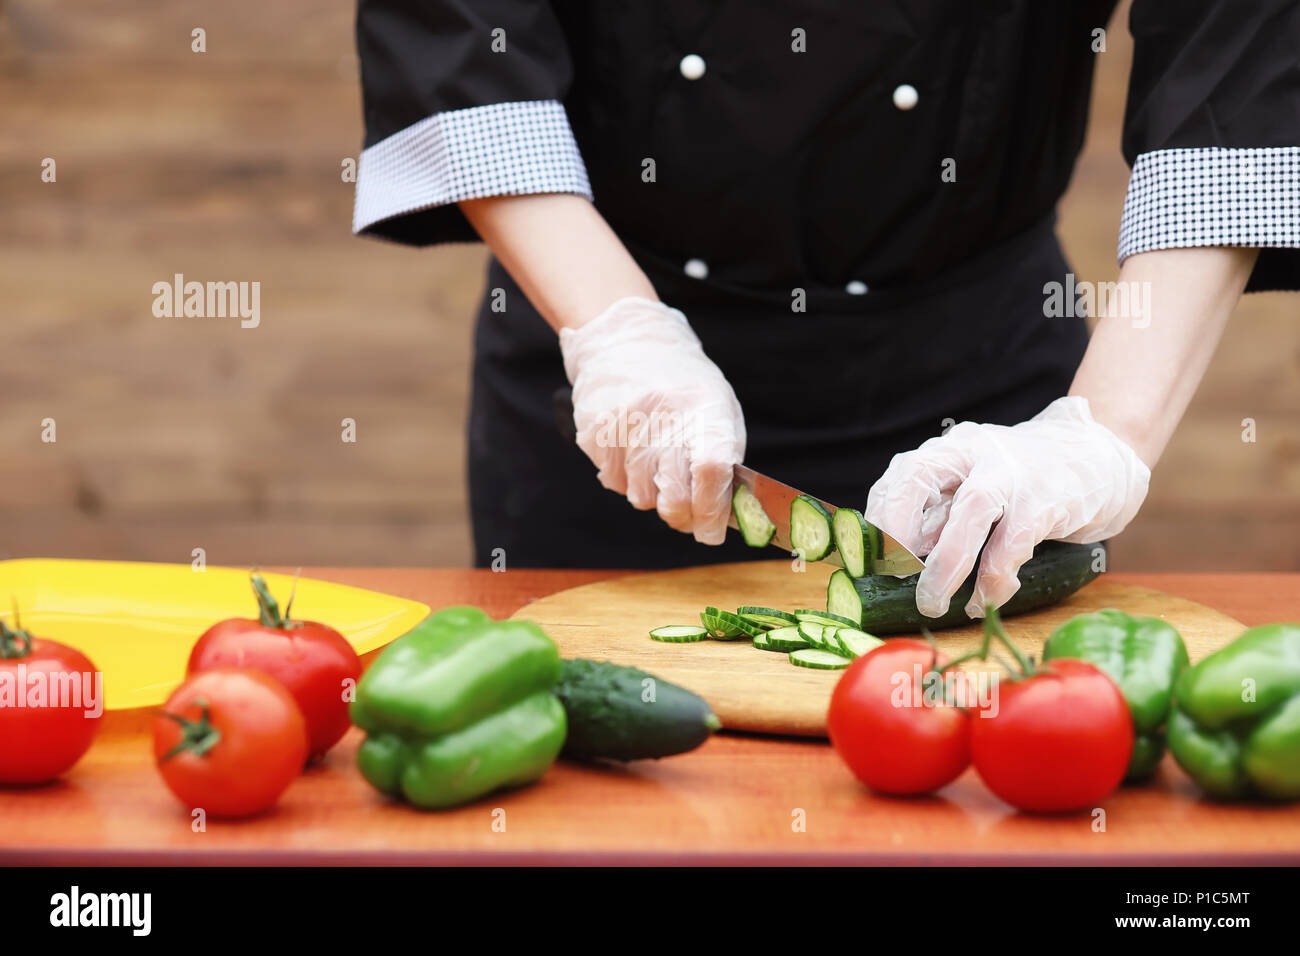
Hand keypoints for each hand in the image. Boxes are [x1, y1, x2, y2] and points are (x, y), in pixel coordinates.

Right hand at [559, 297, 745, 543]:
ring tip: (655, 463)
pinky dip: (626, 478)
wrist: (627, 341)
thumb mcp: (717, 406)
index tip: (711, 532)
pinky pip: (614, 483)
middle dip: (682, 518)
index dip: (712, 511)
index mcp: (704, 409)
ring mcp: (625, 426)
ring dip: (652, 494)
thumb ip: (723, 457)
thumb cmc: (683, 384)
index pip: (711, 470)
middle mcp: (664, 417)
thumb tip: (720, 517)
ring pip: (641, 499)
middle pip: (673, 498)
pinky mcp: (596, 433)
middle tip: (685, 514)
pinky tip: (631, 450)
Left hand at [865, 396, 1149, 617]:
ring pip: (969, 514)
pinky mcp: (1049, 500)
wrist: (1103, 454)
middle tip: (893, 578)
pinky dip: (993, 579)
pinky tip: (983, 602)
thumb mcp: (976, 485)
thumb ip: (941, 515)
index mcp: (951, 449)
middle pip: (920, 480)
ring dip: (945, 566)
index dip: (880, 518)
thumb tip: (899, 557)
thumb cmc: (1027, 480)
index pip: (901, 476)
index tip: (874, 560)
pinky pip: (1012, 544)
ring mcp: (1014, 473)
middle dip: (897, 532)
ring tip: (933, 605)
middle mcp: (976, 451)